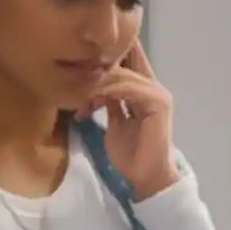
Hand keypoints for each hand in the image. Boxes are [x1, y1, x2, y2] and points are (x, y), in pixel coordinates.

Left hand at [74, 38, 179, 200]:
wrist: (146, 176)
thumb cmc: (131, 154)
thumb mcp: (115, 120)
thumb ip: (110, 101)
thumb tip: (94, 85)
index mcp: (145, 90)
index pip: (130, 59)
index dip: (108, 53)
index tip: (77, 60)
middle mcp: (153, 87)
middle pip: (124, 61)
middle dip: (95, 70)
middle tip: (71, 80)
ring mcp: (158, 94)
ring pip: (123, 75)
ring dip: (97, 84)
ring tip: (79, 97)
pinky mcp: (158, 103)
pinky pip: (129, 88)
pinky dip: (107, 92)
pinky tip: (91, 102)